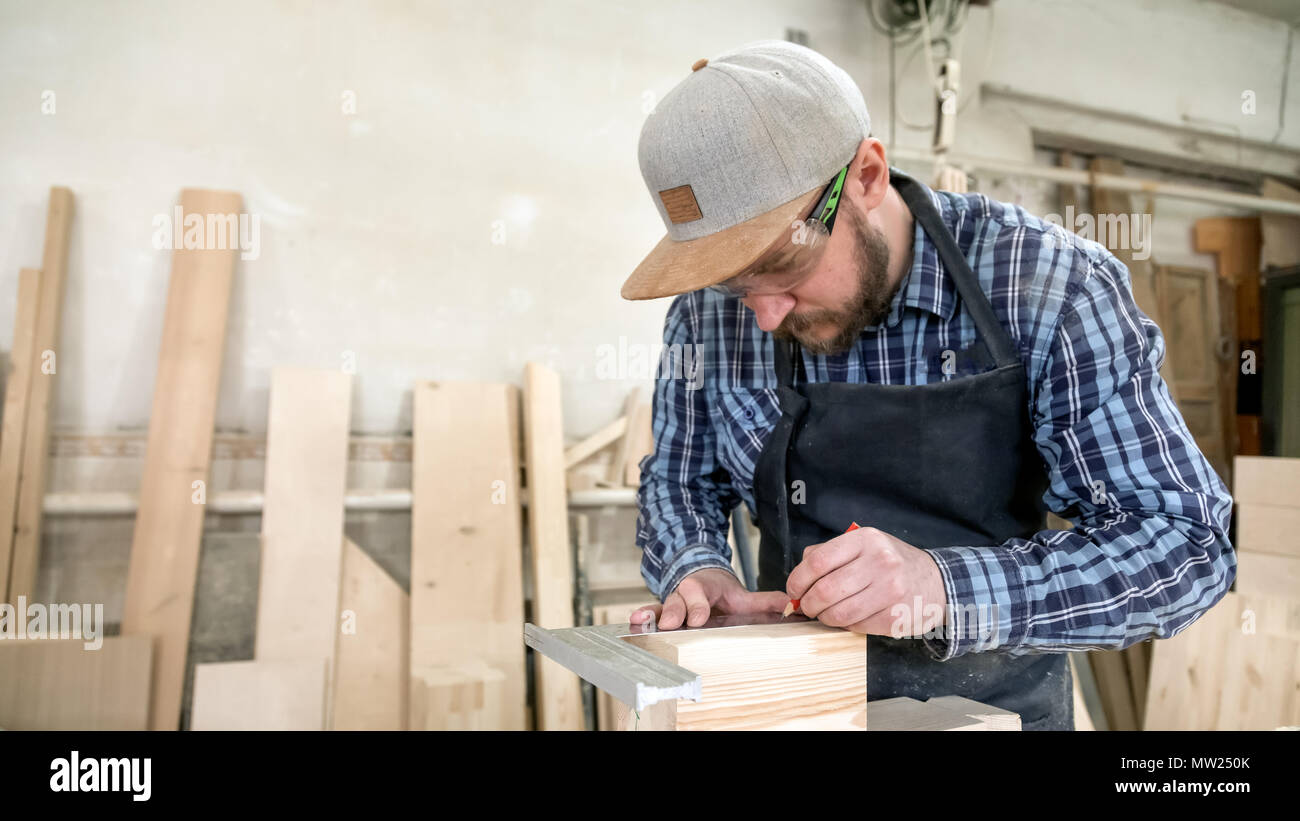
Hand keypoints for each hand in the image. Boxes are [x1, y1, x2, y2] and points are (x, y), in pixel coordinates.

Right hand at [629, 567, 788, 629]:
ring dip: (653, 615)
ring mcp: (671, 603)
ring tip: (641, 621)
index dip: (698, 605)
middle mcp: (684, 594)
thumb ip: (762, 602)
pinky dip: (642, 618)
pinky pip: (651, 614)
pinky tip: (633, 622)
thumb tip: (790, 607)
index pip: (700, 594)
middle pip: (678, 602)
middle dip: (676, 613)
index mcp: (704, 587)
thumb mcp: (740, 595)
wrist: (699, 578)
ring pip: (661, 607)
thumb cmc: (720, 594)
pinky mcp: (661, 613)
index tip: (699, 617)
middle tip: (675, 623)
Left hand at [786, 526, 947, 635]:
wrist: (935, 582)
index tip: (794, 589)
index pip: (818, 561)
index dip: (798, 579)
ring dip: (824, 617)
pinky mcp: (895, 616)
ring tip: (825, 614)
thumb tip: (797, 577)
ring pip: (839, 613)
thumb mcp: (864, 546)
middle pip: (825, 590)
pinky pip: (856, 626)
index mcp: (866, 540)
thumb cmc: (890, 563)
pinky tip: (848, 618)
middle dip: (808, 603)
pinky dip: (845, 625)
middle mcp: (880, 562)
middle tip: (807, 606)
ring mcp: (890, 590)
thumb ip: (828, 554)